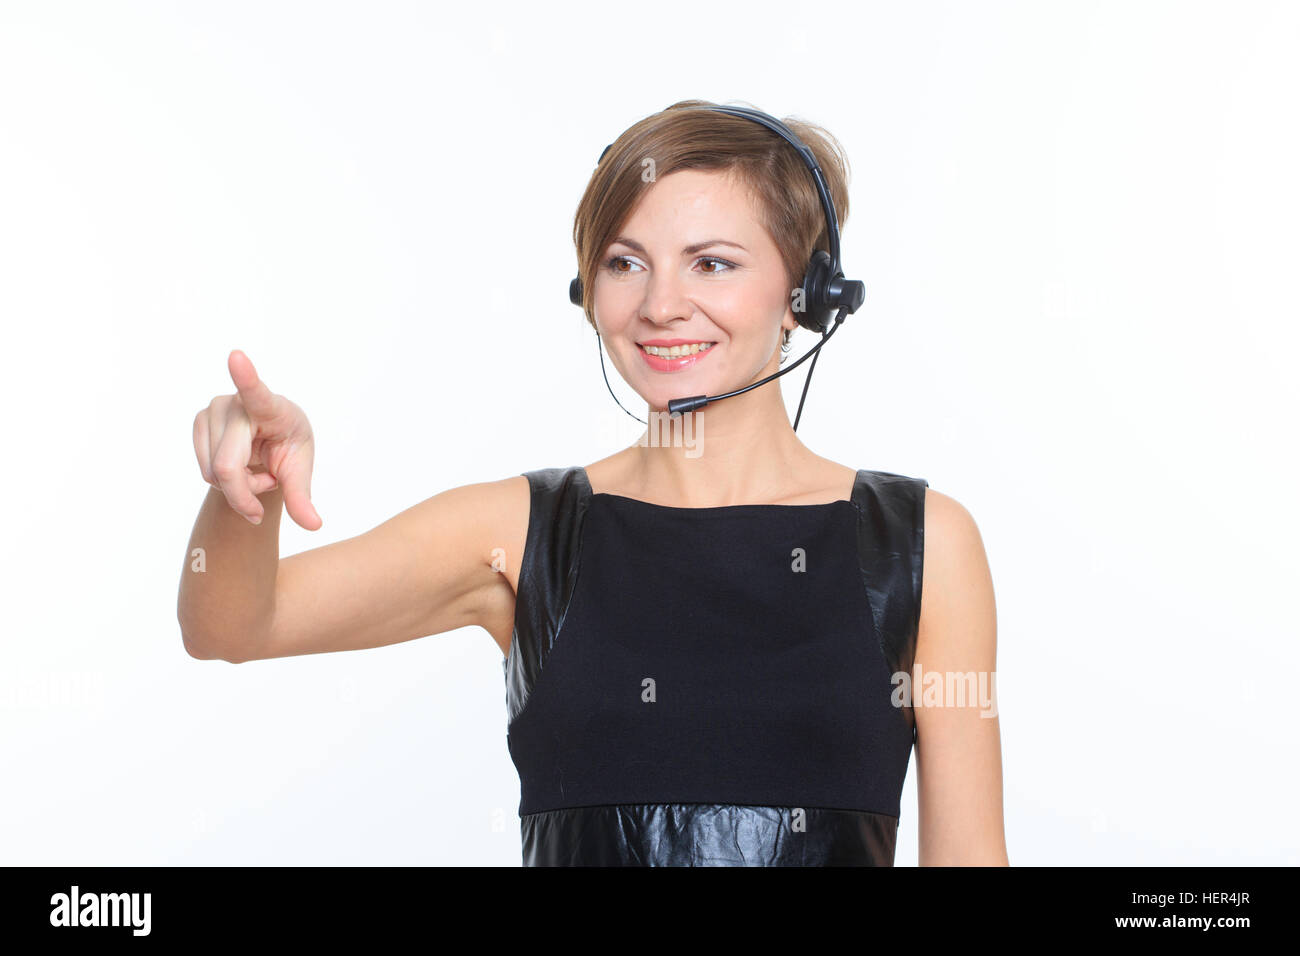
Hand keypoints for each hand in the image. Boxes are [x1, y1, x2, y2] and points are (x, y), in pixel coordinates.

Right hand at [192, 349, 322, 528]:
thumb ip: (302, 498)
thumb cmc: (288, 447)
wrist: (269, 440)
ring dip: (238, 486)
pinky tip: (239, 465)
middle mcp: (235, 404)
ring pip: (215, 473)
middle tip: (269, 486)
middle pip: (227, 466)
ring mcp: (213, 410)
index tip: (236, 355)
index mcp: (270, 407)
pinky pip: (205, 470)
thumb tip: (314, 525)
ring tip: (256, 468)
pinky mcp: (198, 421)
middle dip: (246, 494)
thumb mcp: (300, 471)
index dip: (245, 376)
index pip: (257, 392)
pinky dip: (223, 482)